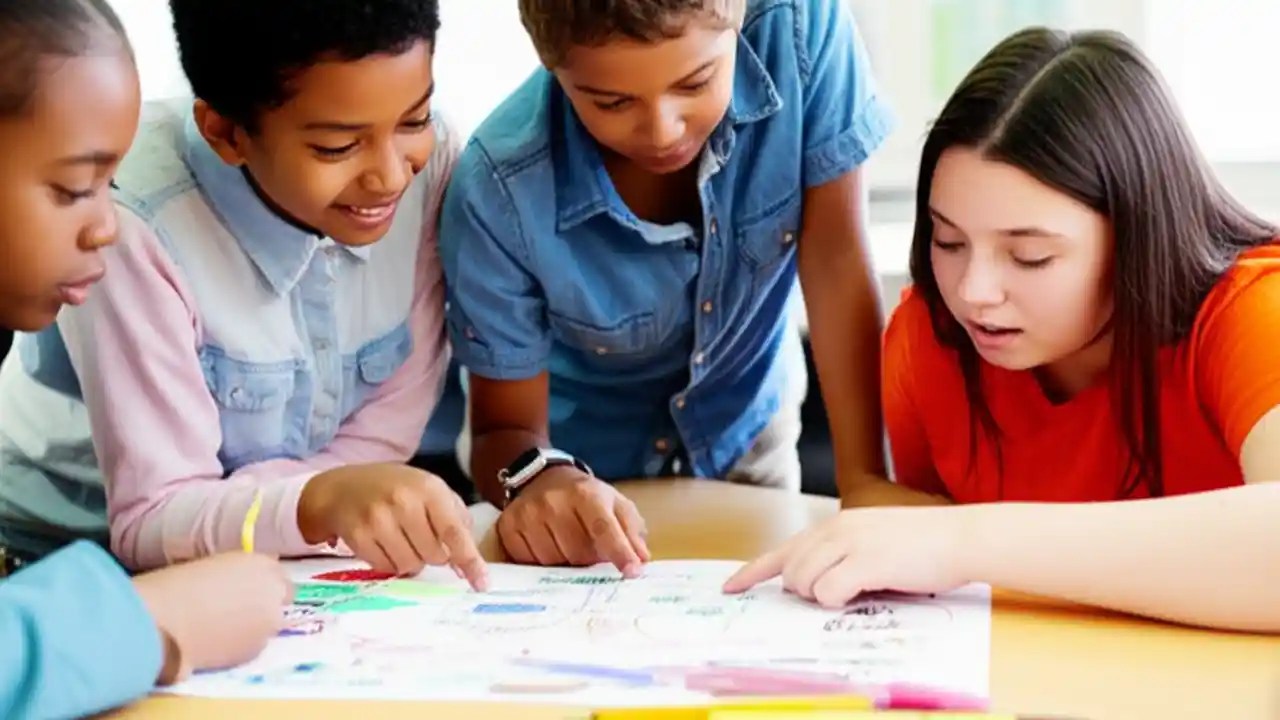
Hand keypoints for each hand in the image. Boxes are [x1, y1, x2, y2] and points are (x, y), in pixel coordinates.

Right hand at [132, 552, 291, 683]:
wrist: (163, 622)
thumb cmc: (174, 587)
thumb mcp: (210, 566)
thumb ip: (234, 574)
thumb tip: (236, 583)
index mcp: (260, 564)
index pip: (276, 574)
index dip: (261, 583)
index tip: (247, 591)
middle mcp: (273, 591)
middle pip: (281, 598)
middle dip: (264, 604)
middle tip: (236, 611)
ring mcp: (270, 623)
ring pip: (269, 625)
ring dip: (254, 626)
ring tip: (221, 630)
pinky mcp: (256, 651)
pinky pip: (254, 646)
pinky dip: (241, 646)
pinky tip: (216, 645)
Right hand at [297, 463, 486, 588]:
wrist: (343, 486)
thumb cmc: (396, 489)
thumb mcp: (430, 491)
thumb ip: (455, 521)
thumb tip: (467, 564)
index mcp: (429, 488)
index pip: (454, 531)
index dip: (469, 560)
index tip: (482, 583)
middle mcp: (404, 501)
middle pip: (434, 555)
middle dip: (433, 554)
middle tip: (419, 537)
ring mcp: (378, 518)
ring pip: (410, 566)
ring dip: (411, 560)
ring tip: (401, 539)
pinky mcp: (358, 535)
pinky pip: (385, 568)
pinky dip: (389, 562)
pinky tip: (383, 543)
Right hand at [498, 466, 649, 575]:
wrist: (545, 479)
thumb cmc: (586, 498)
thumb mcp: (615, 505)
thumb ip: (631, 531)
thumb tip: (641, 558)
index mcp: (586, 494)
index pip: (604, 528)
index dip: (619, 552)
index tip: (632, 572)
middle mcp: (553, 502)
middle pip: (577, 554)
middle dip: (588, 561)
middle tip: (589, 551)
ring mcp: (527, 514)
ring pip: (551, 563)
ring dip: (563, 564)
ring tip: (566, 547)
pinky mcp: (507, 527)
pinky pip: (526, 563)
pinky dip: (539, 564)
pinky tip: (546, 548)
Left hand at [722, 506, 967, 606]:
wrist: (960, 537)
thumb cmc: (922, 545)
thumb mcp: (873, 540)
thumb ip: (842, 554)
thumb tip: (816, 585)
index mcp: (835, 525)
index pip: (783, 550)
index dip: (752, 571)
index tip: (730, 587)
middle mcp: (836, 529)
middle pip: (790, 570)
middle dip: (802, 592)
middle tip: (836, 593)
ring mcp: (850, 544)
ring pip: (804, 582)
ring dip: (821, 596)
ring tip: (853, 591)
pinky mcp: (866, 562)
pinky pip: (829, 592)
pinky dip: (837, 601)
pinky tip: (860, 592)